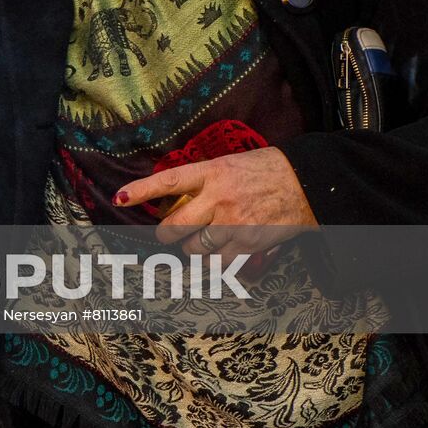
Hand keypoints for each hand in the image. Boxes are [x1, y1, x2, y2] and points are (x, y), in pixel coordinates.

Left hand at [114, 147, 317, 261]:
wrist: (307, 183)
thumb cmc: (267, 170)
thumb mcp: (230, 163)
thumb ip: (204, 180)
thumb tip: (176, 199)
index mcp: (212, 172)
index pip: (168, 181)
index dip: (141, 190)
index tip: (120, 197)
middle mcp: (218, 198)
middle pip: (175, 227)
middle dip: (166, 235)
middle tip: (169, 234)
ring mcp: (233, 224)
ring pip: (194, 249)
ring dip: (194, 249)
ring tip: (204, 241)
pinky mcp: (248, 244)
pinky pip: (218, 263)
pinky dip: (215, 263)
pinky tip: (220, 255)